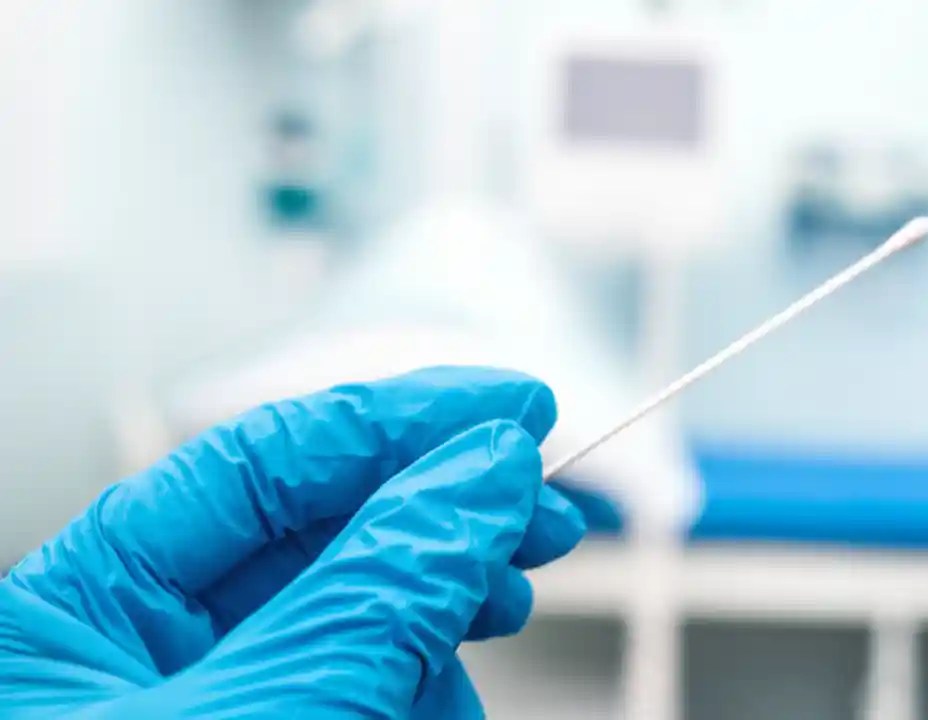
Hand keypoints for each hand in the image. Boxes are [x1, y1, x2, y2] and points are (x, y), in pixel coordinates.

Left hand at [0, 366, 585, 717]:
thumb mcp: (268, 711)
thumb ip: (375, 589)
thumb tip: (483, 471)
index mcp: (80, 611)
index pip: (262, 459)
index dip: (401, 420)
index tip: (516, 410)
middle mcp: (138, 649)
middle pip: (317, 527)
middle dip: (444, 510)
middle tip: (545, 510)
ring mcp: (212, 701)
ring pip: (351, 607)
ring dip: (446, 599)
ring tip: (510, 601)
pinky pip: (357, 679)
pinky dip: (422, 680)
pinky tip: (454, 697)